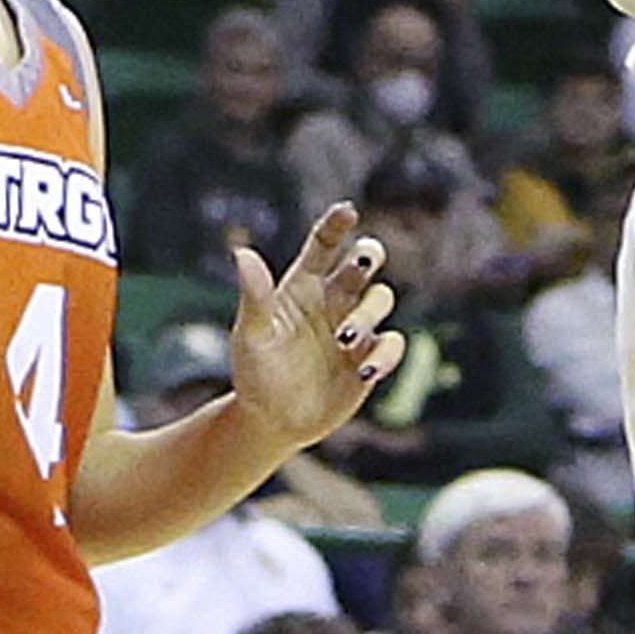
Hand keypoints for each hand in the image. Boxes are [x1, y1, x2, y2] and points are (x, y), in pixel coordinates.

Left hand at [225, 204, 404, 451]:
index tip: (347, 211)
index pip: (324, 245)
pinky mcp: (370, 358)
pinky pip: (392, 344)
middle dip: (368, 255)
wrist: (271, 422)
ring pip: (380, 299)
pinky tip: (365, 368)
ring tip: (344, 339)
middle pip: (362, 263)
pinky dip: (386, 353)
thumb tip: (242, 253)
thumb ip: (254, 296)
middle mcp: (333, 300)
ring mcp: (355, 328)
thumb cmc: (255, 372)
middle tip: (362, 262)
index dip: (336, 225)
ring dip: (368, 313)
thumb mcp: (251, 336)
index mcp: (303, 286)